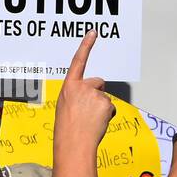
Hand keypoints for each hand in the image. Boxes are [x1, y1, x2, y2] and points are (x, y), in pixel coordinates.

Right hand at [53, 31, 115, 161]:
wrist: (73, 144)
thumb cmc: (67, 130)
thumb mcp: (65, 107)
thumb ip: (76, 96)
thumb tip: (89, 97)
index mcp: (69, 87)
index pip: (78, 61)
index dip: (86, 45)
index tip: (93, 32)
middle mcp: (82, 87)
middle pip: (98, 83)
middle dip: (97, 94)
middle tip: (87, 113)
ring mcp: (95, 95)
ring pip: (104, 99)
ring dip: (101, 109)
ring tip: (89, 122)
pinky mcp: (106, 104)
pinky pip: (110, 108)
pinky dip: (106, 116)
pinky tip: (97, 124)